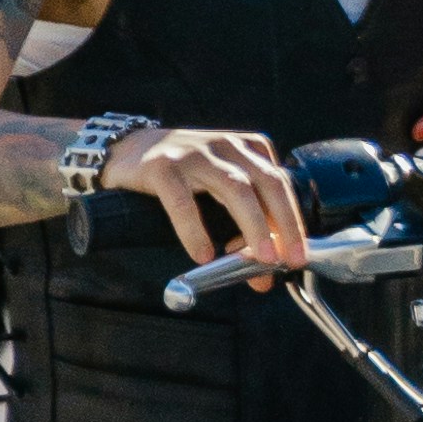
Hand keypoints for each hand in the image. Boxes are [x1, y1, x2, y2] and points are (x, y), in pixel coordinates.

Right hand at [106, 121, 309, 276]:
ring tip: (259, 260)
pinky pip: (183, 202)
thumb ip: (241, 226)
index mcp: (245, 148)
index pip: (279, 183)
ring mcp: (194, 153)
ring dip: (253, 227)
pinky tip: (203, 254)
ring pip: (235, 189)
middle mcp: (225, 146)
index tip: (297, 255)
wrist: (125, 149)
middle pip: (267, 183)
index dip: (292, 221)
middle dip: (284, 224)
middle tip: (287, 260)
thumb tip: (261, 276)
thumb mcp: (216, 190)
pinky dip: (196, 231)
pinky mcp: (162, 166)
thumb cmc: (179, 174)